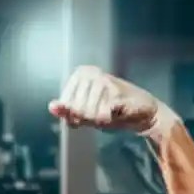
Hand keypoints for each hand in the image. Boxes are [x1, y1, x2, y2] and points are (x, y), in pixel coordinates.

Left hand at [49, 65, 163, 133]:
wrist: (142, 113)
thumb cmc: (111, 112)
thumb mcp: (84, 114)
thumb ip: (66, 110)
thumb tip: (51, 106)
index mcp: (80, 74)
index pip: (65, 105)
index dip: (74, 116)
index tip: (88, 111)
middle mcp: (90, 72)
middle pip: (76, 110)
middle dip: (88, 119)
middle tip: (101, 112)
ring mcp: (103, 80)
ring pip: (88, 114)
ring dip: (99, 120)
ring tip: (109, 111)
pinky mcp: (116, 91)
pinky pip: (102, 115)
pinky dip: (109, 119)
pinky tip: (116, 111)